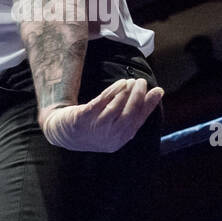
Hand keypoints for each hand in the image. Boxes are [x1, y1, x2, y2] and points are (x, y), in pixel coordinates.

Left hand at [40, 78, 162, 151]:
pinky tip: (120, 83)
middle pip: (129, 113)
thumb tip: (153, 96)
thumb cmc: (94, 127)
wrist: (62, 134)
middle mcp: (110, 136)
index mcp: (120, 139)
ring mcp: (95, 128)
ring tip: (131, 81)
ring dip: (126, 92)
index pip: (139, 120)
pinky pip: (100, 102)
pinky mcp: (82, 118)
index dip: (149, 105)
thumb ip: (131, 116)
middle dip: (138, 95)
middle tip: (142, 81)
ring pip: (116, 107)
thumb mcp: (114, 126)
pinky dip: (112, 91)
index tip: (158, 90)